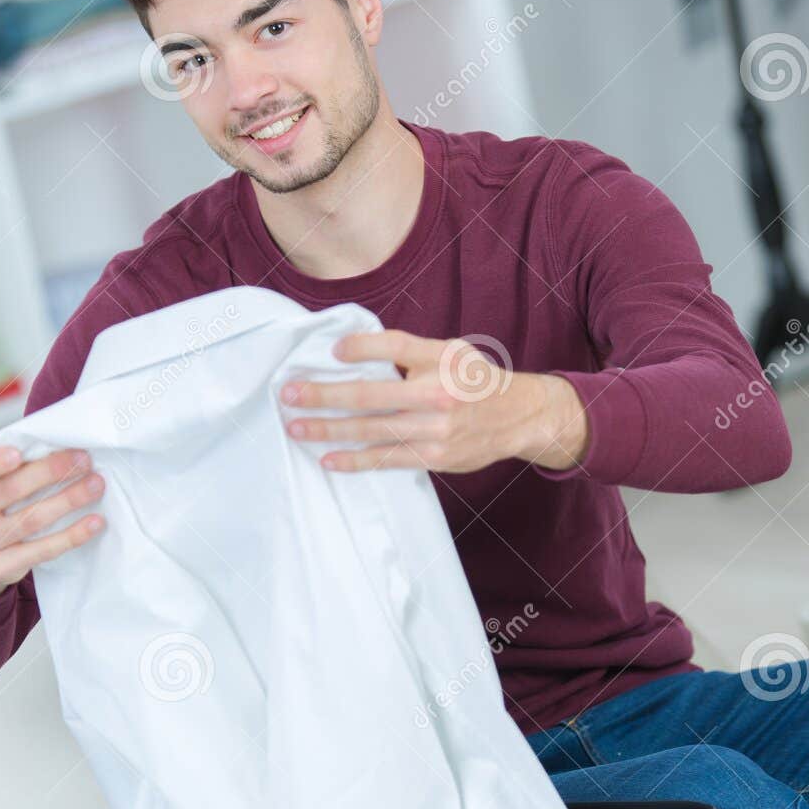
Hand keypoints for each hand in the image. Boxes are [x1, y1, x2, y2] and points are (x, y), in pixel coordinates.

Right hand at [0, 441, 106, 601]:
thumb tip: (28, 436)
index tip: (20, 453)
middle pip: (6, 492)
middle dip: (49, 472)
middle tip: (82, 459)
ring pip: (31, 519)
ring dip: (69, 499)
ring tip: (96, 484)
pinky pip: (42, 551)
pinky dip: (73, 535)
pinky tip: (95, 521)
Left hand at [278, 330, 589, 472]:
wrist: (519, 417)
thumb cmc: (475, 380)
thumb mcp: (451, 350)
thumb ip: (410, 350)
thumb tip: (354, 348)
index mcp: (442, 360)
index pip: (395, 347)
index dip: (361, 348)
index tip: (332, 350)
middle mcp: (438, 394)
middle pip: (371, 394)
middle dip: (325, 395)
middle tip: (289, 393)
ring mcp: (436, 430)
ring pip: (373, 430)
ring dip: (329, 430)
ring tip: (297, 427)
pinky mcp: (435, 457)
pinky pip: (387, 460)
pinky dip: (355, 461)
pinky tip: (328, 459)